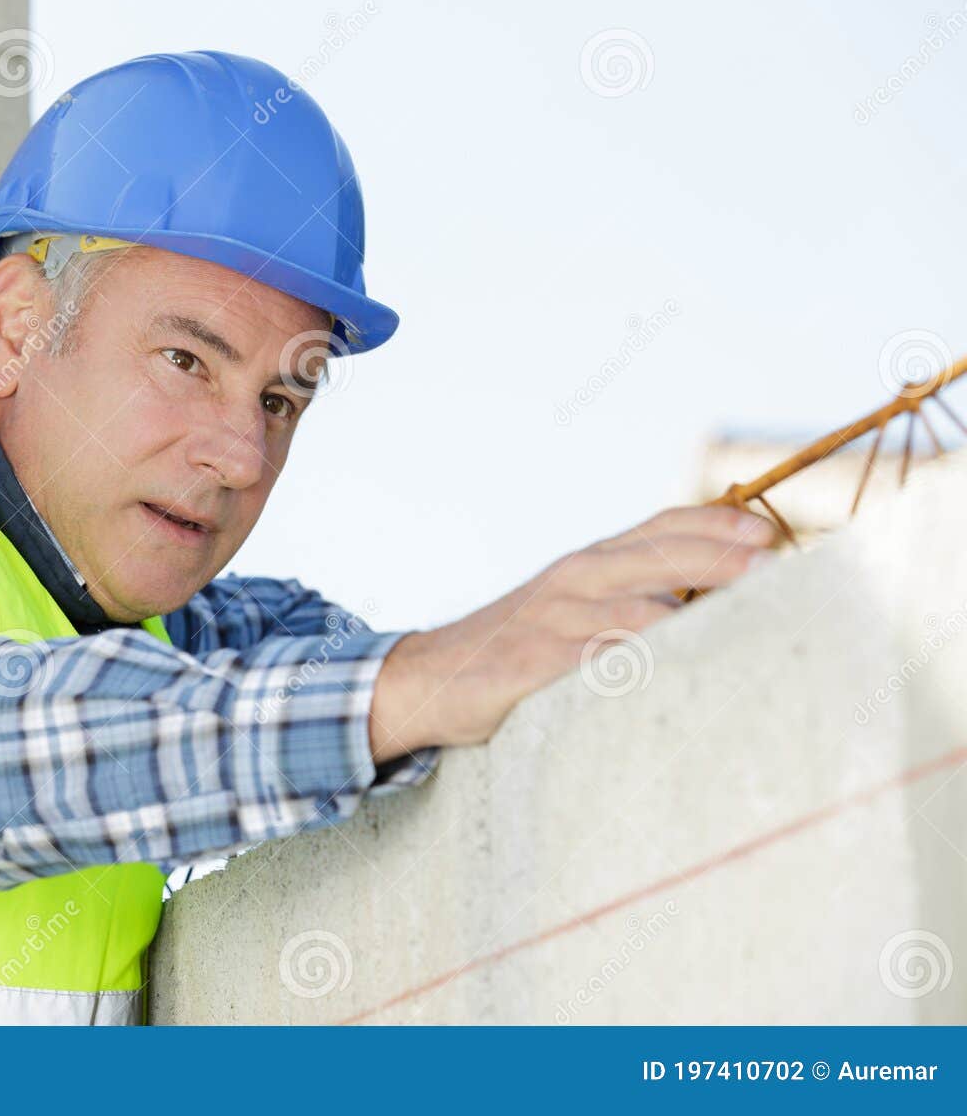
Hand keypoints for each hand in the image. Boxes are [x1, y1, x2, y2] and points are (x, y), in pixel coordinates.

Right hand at [368, 505, 779, 758]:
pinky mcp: (533, 664)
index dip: (715, 522)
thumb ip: (625, 599)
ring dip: (696, 618)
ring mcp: (553, 620)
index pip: (660, 525)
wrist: (426, 677)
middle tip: (774, 569)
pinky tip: (678, 675)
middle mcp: (574, 579)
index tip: (767, 532)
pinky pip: (597, 662)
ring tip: (748, 627)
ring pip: (639, 611)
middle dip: (721, 560)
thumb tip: (707, 607)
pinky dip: (641, 666)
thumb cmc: (512, 648)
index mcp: (587, 563)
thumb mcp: (566, 608)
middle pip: (660, 558)